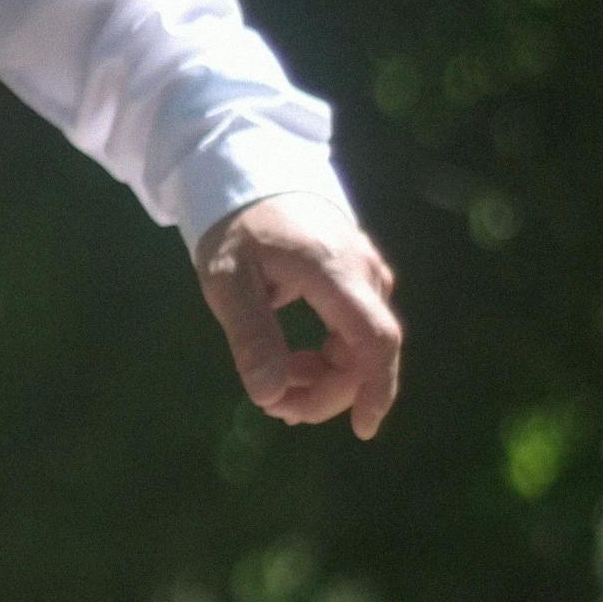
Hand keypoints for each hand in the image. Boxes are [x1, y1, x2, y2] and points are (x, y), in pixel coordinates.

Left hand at [193, 195, 402, 440]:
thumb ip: (250, 337)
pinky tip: (293, 368)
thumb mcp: (227, 281)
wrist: (251, 171)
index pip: (375, 339)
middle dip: (327, 391)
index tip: (362, 430)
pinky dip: (328, 356)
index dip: (375, 389)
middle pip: (367, 351)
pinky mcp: (357, 275)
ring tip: (275, 388)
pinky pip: (355, 328)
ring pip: (361, 343)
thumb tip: (268, 396)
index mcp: (333, 270)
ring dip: (324, 377)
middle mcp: (362, 271)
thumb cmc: (236, 223)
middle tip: (274, 408)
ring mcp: (364, 271)